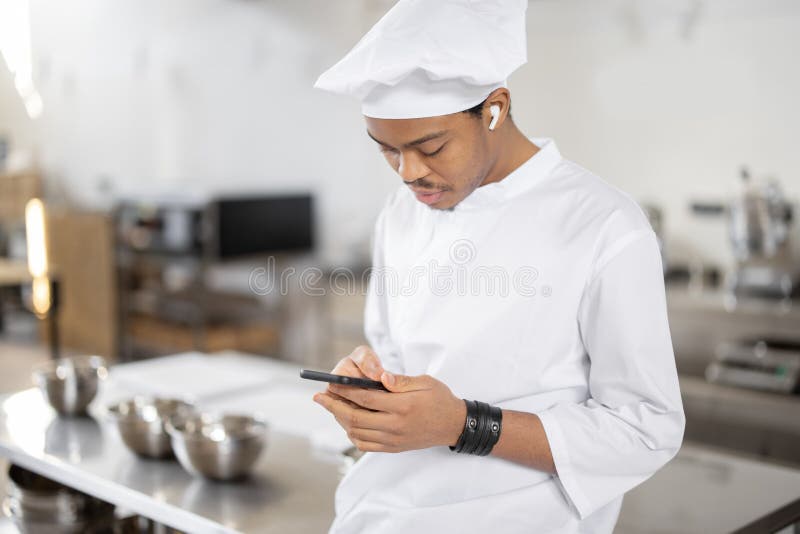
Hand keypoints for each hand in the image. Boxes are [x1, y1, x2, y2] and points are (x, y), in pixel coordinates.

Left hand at [313, 359, 465, 452]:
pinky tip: (348, 422)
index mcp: (402, 406)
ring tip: (332, 407)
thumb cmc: (439, 399)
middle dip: (333, 406)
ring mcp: (393, 439)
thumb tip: (380, 377)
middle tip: (320, 397)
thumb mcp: (424, 382)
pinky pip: (365, 444)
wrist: (453, 425)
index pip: (366, 398)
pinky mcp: (393, 448)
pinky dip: (352, 434)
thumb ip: (400, 381)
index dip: (345, 390)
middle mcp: (395, 425)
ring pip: (357, 432)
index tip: (331, 383)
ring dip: (340, 420)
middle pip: (355, 417)